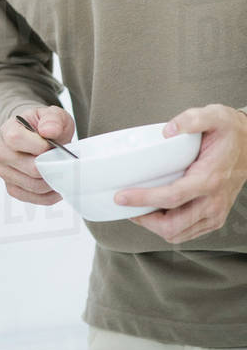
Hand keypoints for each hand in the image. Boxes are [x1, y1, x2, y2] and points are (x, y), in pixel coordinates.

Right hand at [0, 106, 75, 204]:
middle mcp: (2, 152)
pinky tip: (55, 185)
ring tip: (61, 172)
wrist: (38, 139)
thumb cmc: (45, 127)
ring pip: (34, 185)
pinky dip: (49, 195)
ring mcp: (5, 171)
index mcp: (8, 130)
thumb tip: (48, 131)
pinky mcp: (12, 187)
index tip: (52, 145)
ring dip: (53, 182)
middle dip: (53, 167)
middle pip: (30, 168)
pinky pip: (32, 198)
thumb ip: (53, 119)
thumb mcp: (54, 115)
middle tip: (62, 161)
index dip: (39, 146)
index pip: (15, 139)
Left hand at [115, 105, 246, 243]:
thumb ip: (191, 119)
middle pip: (173, 225)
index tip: (121, 197)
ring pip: (179, 233)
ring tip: (138, 209)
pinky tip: (157, 212)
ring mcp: (215, 212)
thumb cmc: (228, 132)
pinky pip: (188, 232)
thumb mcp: (213, 116)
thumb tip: (168, 129)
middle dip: (145, 220)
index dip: (143, 200)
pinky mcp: (215, 217)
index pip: (171, 197)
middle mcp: (214, 201)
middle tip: (127, 205)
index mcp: (209, 179)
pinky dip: (169, 227)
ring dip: (155, 226)